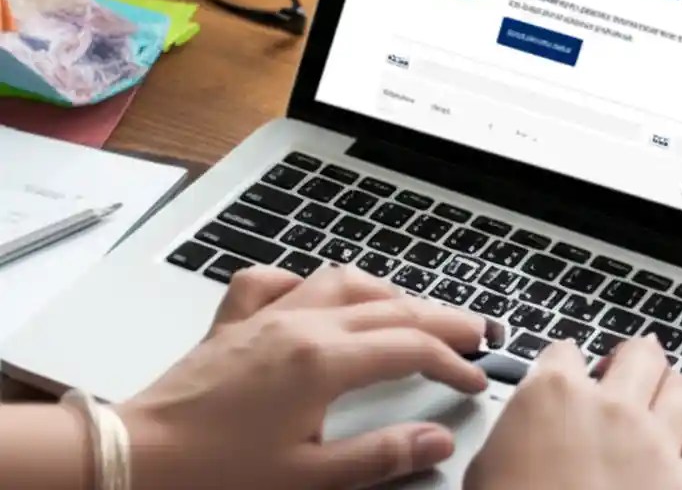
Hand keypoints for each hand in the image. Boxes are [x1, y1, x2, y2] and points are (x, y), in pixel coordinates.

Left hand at [118, 266, 488, 489]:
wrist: (135, 455)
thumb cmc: (214, 471)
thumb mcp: (308, 476)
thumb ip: (380, 455)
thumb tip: (437, 438)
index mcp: (324, 362)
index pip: (411, 348)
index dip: (453, 361)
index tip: (474, 378)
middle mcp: (301, 325)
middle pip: (391, 308)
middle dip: (441, 318)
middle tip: (476, 330)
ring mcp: (267, 316)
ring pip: (343, 281)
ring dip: (388, 293)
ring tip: (414, 310)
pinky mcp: (235, 322)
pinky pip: (278, 280)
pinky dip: (308, 281)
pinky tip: (318, 295)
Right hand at [464, 336, 681, 489]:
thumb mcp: (484, 470)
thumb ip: (513, 434)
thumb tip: (522, 436)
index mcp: (553, 396)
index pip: (564, 351)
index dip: (564, 362)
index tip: (565, 370)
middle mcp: (610, 409)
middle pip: (641, 353)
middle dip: (634, 357)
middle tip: (626, 369)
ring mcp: (653, 444)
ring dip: (671, 390)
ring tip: (662, 398)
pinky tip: (679, 457)